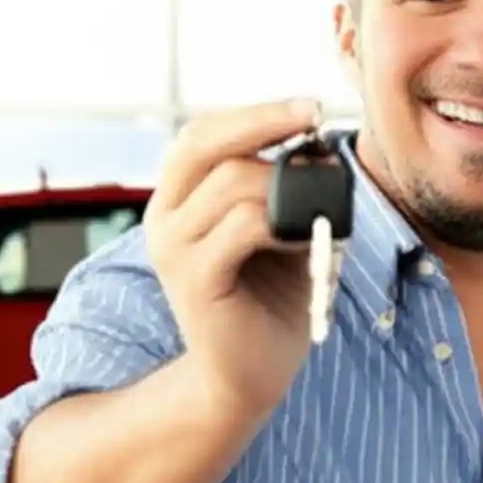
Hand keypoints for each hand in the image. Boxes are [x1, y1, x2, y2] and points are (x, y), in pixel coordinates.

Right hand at [144, 99, 323, 414]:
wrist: (251, 374)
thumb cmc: (273, 298)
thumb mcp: (284, 229)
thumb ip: (287, 189)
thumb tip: (318, 145)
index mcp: (180, 199)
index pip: (203, 133)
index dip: (255, 113)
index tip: (310, 108)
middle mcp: (165, 217)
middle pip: (205, 142)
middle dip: (265, 122)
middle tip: (314, 120)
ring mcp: (173, 248)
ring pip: (233, 180)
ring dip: (288, 186)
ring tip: (314, 216)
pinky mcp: (194, 279)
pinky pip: (243, 225)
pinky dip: (284, 222)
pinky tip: (302, 241)